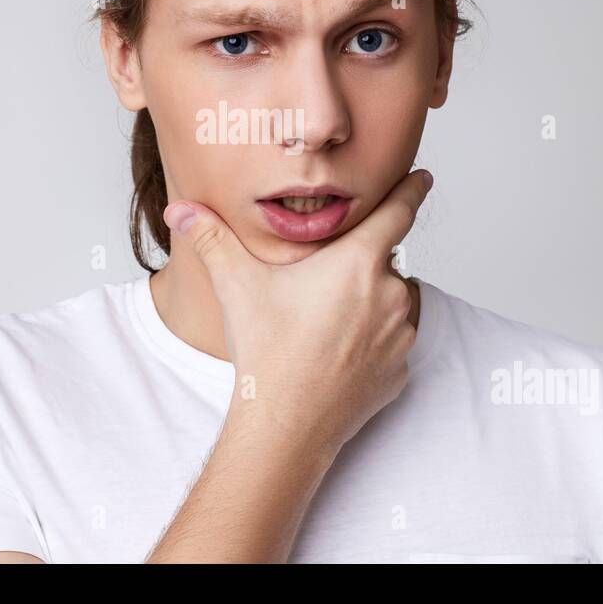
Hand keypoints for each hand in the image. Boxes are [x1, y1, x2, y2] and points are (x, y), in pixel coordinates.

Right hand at [163, 169, 432, 454]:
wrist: (285, 426)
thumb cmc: (266, 353)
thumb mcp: (235, 285)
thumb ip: (211, 238)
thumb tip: (180, 210)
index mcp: (359, 263)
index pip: (399, 211)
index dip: (411, 190)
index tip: (422, 177)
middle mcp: (390, 295)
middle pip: (388, 262)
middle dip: (363, 265)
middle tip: (326, 282)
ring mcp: (400, 336)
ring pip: (396, 302)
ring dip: (374, 301)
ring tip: (329, 318)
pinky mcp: (400, 371)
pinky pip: (393, 343)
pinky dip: (374, 341)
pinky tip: (339, 351)